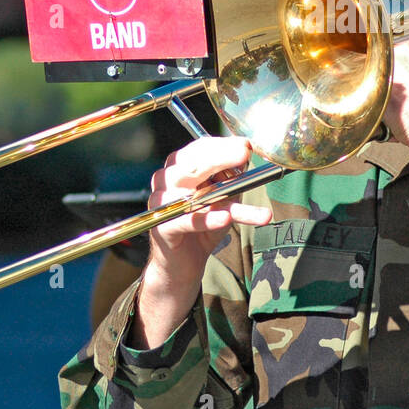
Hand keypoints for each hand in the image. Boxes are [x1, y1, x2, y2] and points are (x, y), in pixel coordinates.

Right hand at [134, 137, 271, 348]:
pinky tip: (225, 217)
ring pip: (193, 193)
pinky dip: (207, 219)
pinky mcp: (162, 228)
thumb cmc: (204, 222)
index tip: (246, 145)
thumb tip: (247, 158)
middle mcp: (166, 180)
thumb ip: (232, 180)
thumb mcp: (224, 197)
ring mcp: (161, 204)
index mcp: (180, 167)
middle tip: (244, 154)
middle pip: (192, 164)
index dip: (223, 146)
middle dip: (220, 157)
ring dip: (222, 192)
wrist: (183, 263)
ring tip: (244, 190)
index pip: (199, 148)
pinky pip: (187, 221)